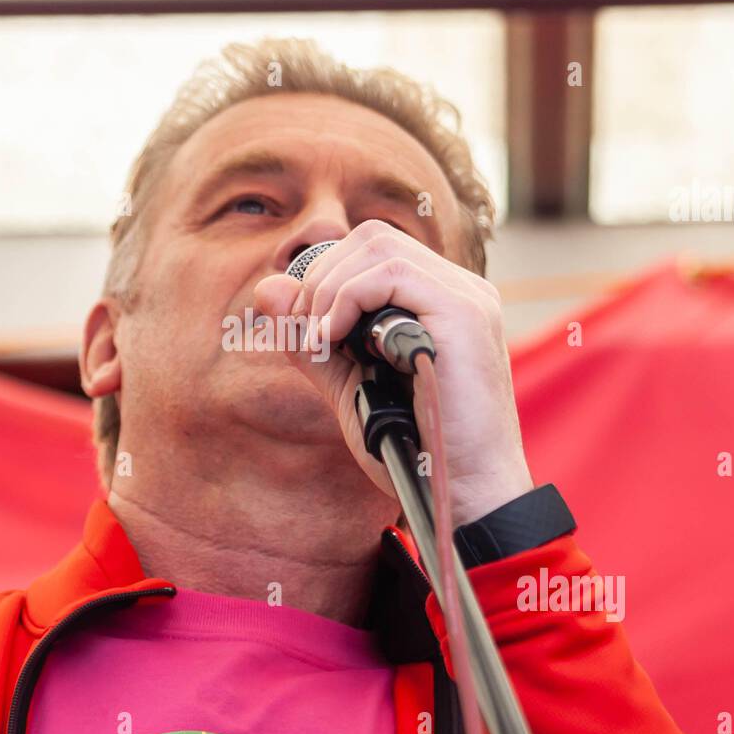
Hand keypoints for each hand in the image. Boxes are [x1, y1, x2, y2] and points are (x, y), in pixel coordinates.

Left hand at [254, 220, 532, 524]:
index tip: (304, 326)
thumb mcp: (349, 386)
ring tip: (320, 341)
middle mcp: (459, 290)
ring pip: (377, 247)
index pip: (372, 251)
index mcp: (440, 302)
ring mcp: (466, 297)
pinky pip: (392, 273)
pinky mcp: (464, 313)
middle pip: (372, 238)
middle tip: (306, 334)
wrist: (462, 495)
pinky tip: (335, 340)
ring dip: (329, 289)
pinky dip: (347, 299)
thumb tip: (267, 289)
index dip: (325, 275)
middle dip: (321, 278)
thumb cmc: (414, 450)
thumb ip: (311, 339)